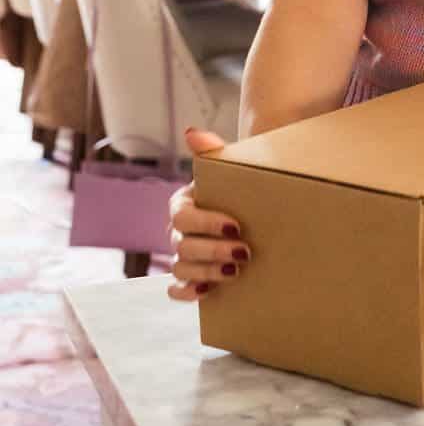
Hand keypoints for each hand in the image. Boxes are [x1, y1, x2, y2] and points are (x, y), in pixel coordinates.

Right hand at [166, 128, 248, 302]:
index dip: (207, 224)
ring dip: (206, 271)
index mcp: (182, 204)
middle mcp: (177, 231)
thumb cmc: (234, 184)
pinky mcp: (191, 274)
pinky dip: (187, 292)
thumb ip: (211, 149)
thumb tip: (193, 133)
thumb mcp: (226, 165)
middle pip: (182, 246)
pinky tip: (207, 290)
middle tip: (244, 252)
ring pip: (181, 268)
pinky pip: (176, 288)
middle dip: (212, 251)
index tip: (236, 226)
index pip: (183, 217)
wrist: (246, 203)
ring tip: (235, 271)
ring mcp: (182, 254)